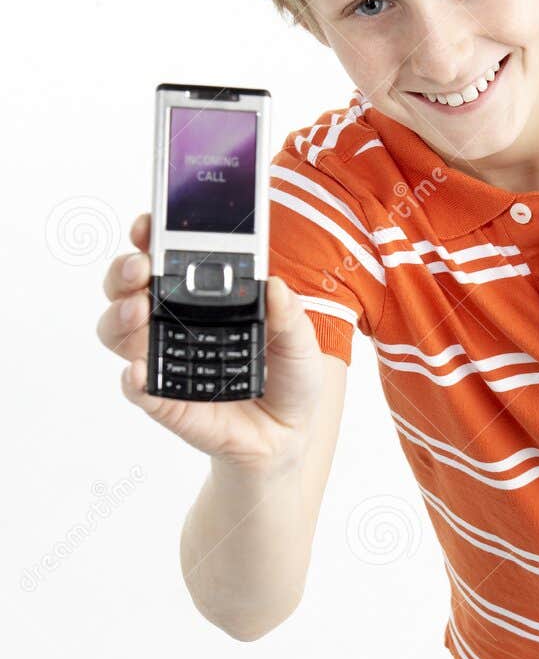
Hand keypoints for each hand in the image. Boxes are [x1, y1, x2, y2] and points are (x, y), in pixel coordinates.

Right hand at [98, 212, 325, 468]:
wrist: (288, 435)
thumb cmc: (288, 377)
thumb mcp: (302, 342)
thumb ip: (291, 315)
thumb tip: (275, 287)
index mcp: (203, 296)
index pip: (165, 257)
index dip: (150, 236)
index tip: (148, 223)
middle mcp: (173, 322)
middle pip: (128, 287)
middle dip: (124, 270)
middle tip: (140, 268)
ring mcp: (164, 360)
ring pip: (117, 330)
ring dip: (118, 314)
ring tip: (138, 309)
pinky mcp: (164, 401)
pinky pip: (136, 388)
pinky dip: (132, 378)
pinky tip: (138, 370)